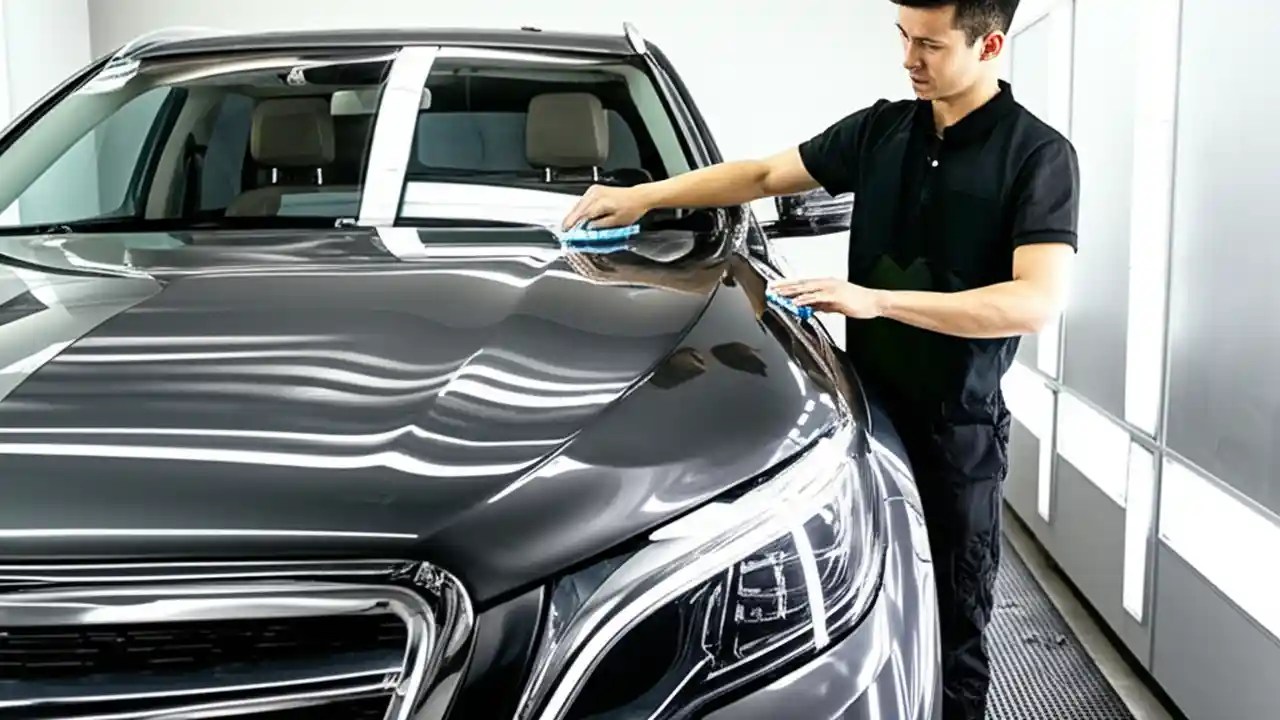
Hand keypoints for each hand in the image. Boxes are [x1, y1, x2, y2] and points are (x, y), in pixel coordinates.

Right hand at [561, 184, 650, 229]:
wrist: (638, 197)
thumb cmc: (631, 209)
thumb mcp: (617, 222)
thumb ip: (600, 226)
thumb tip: (588, 229)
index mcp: (601, 202)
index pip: (583, 215)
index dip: (574, 225)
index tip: (569, 233)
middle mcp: (596, 194)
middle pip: (578, 209)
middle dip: (570, 221)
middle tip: (565, 232)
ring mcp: (594, 190)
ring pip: (578, 205)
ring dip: (573, 216)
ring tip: (570, 227)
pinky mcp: (594, 190)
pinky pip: (582, 201)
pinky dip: (579, 210)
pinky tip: (578, 218)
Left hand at [771, 277, 887, 319]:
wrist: (874, 302)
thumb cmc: (858, 302)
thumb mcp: (835, 304)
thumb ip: (821, 305)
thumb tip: (808, 308)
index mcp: (826, 284)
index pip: (804, 284)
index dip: (789, 285)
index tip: (776, 287)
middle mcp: (827, 283)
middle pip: (802, 284)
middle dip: (785, 287)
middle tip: (771, 289)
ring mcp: (831, 289)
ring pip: (807, 289)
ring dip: (792, 291)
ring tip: (779, 294)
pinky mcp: (836, 296)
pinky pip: (817, 298)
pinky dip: (806, 299)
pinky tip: (796, 302)